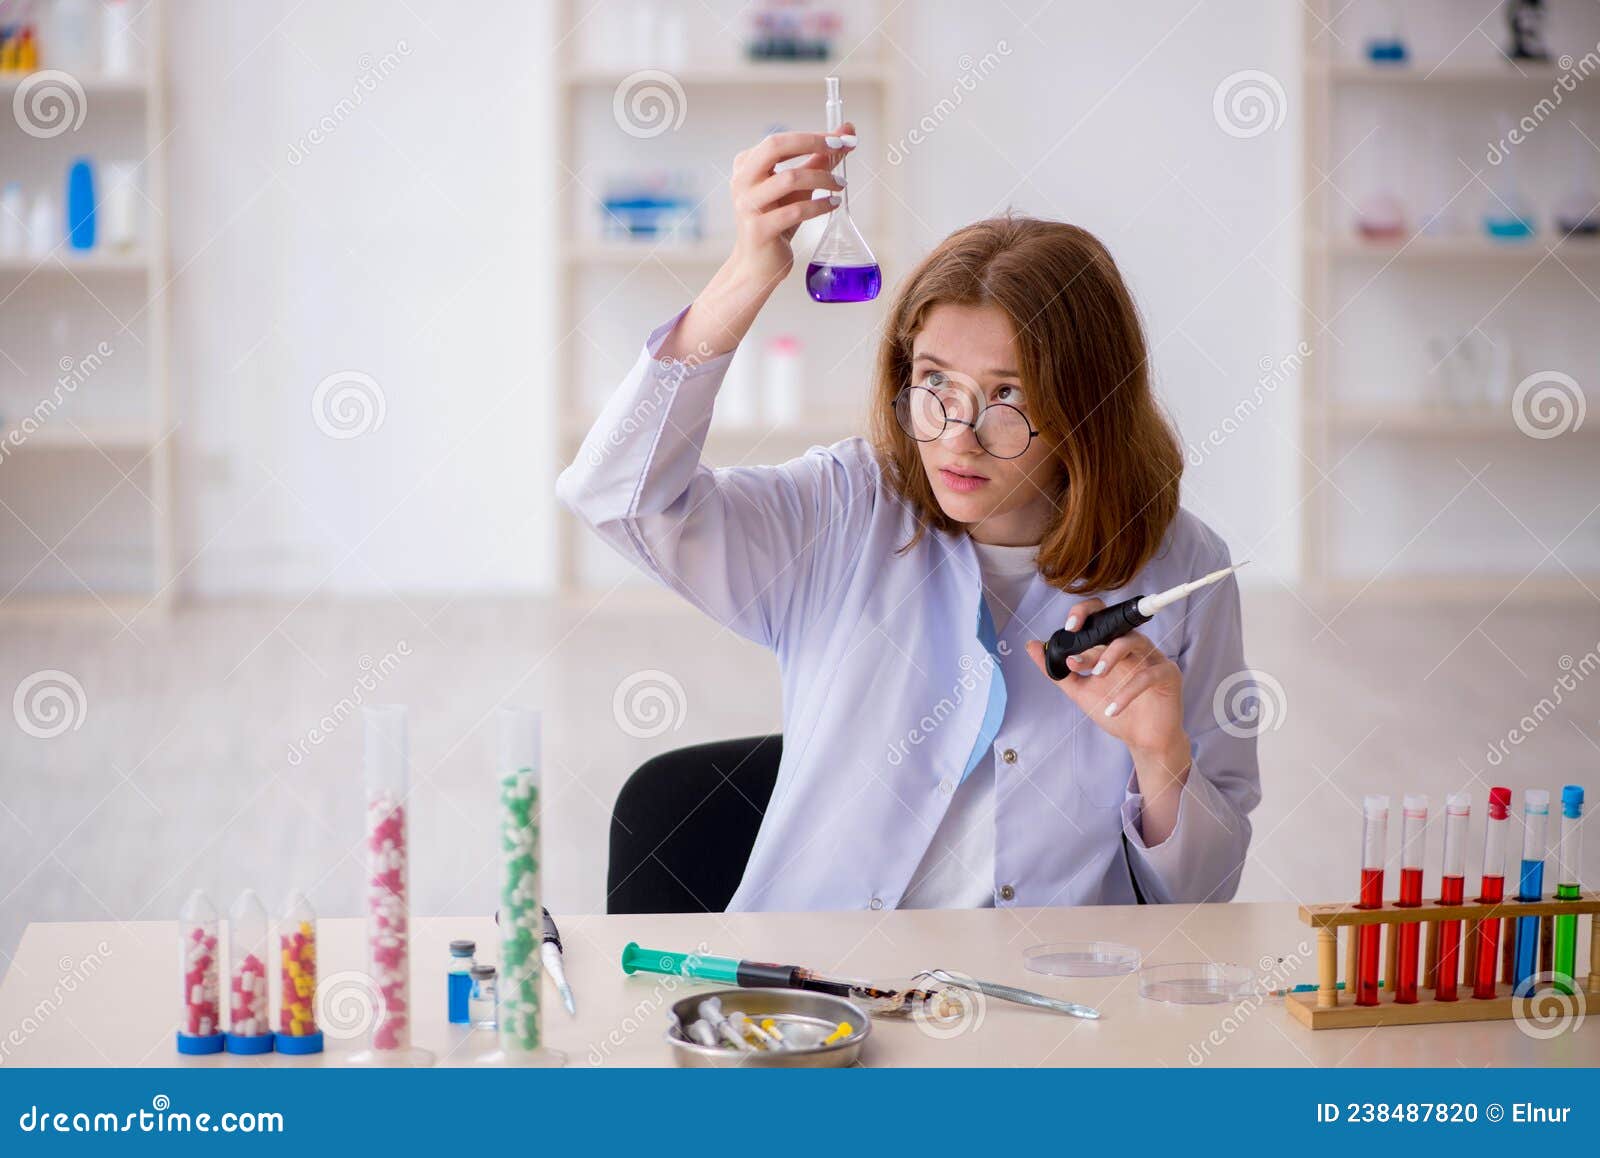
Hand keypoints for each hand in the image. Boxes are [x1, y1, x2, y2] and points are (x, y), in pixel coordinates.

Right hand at [727, 123, 853, 287]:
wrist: (757, 266)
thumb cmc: (777, 222)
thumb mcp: (799, 188)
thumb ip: (819, 160)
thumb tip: (846, 132)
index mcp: (747, 165)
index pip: (781, 140)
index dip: (813, 136)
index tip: (842, 137)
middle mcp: (742, 181)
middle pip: (775, 146)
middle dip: (812, 143)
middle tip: (840, 148)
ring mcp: (748, 205)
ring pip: (789, 178)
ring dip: (822, 178)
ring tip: (841, 185)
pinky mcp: (759, 229)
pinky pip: (795, 211)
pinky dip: (819, 205)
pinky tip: (833, 204)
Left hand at [1024, 596, 1189, 769]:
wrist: (1142, 740)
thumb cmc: (1115, 711)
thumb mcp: (1080, 691)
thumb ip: (1057, 670)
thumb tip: (1032, 646)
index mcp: (1113, 645)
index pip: (1100, 615)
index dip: (1084, 613)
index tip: (1068, 628)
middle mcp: (1133, 646)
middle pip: (1115, 625)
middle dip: (1094, 638)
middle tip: (1076, 661)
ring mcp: (1152, 658)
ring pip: (1132, 641)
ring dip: (1110, 656)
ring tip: (1096, 677)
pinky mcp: (1168, 674)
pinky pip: (1148, 675)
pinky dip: (1127, 693)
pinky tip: (1112, 710)